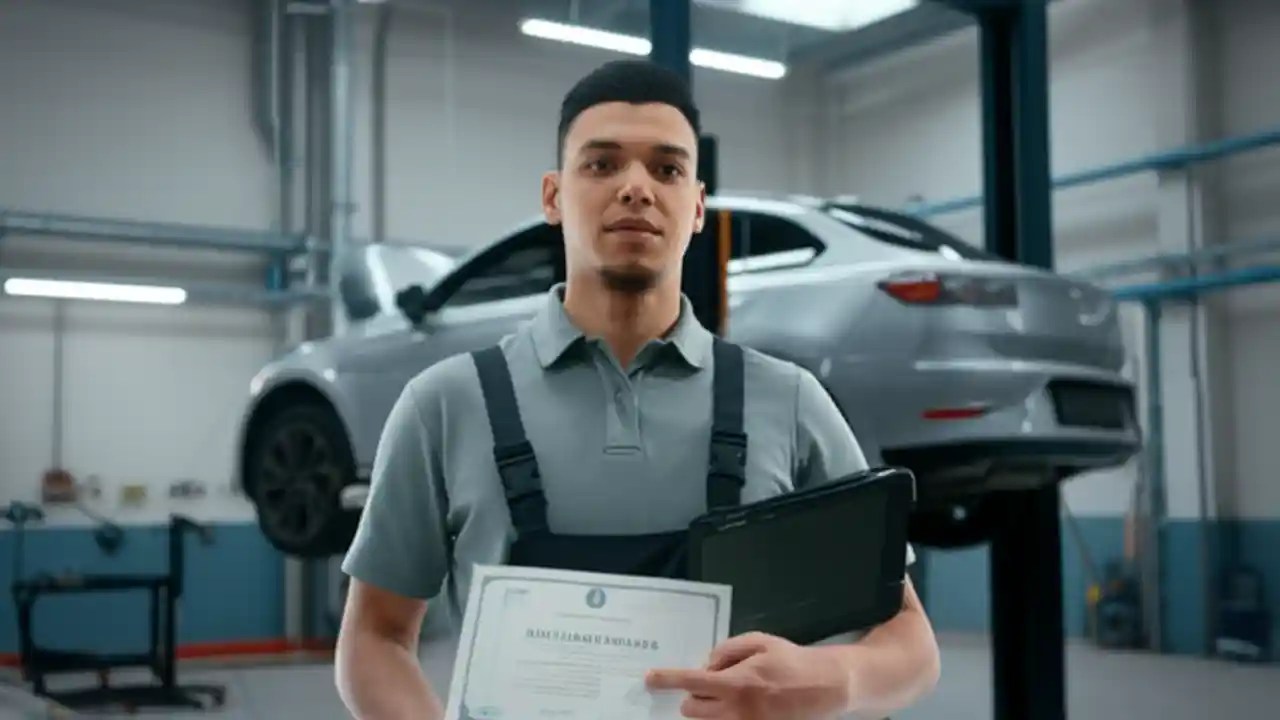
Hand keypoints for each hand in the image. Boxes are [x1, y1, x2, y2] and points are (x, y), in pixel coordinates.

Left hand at [645, 632, 852, 718]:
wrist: (825, 686)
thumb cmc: (791, 660)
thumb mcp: (760, 642)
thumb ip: (727, 650)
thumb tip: (706, 665)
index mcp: (737, 681)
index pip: (691, 682)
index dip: (666, 680)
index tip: (649, 679)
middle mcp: (737, 709)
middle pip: (691, 710)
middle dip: (692, 697)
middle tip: (708, 685)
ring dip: (706, 710)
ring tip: (727, 695)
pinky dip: (723, 717)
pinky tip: (737, 704)